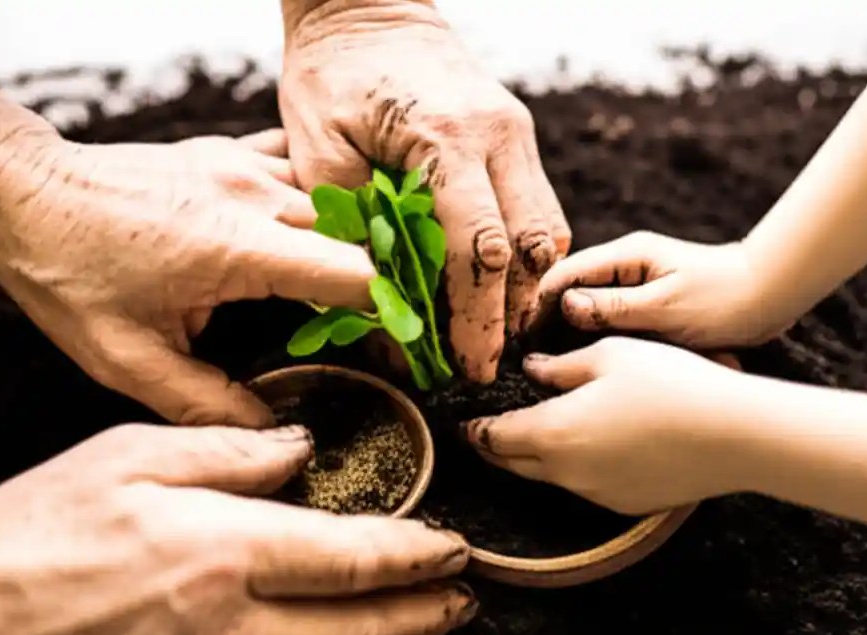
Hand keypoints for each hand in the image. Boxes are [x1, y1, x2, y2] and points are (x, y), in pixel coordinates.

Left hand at [0, 129, 375, 426]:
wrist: (20, 192)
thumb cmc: (66, 272)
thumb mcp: (128, 361)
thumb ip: (206, 406)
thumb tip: (268, 438)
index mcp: (240, 248)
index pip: (356, 274)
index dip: (389, 315)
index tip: (397, 349)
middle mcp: (254, 195)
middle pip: (361, 235)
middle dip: (380, 283)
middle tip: (379, 330)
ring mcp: (244, 165)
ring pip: (339, 197)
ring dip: (354, 240)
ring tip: (350, 288)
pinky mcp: (229, 153)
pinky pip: (301, 167)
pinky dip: (320, 200)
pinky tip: (313, 233)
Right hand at [0, 424, 473, 634]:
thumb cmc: (26, 541)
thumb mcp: (125, 458)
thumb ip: (228, 452)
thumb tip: (301, 450)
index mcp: (225, 557)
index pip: (357, 560)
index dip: (419, 554)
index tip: (454, 546)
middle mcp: (233, 634)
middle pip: (363, 633)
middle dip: (424, 615)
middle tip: (460, 597)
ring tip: (420, 626)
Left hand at [281, 0, 570, 381]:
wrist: (368, 9)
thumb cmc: (332, 77)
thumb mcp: (320, 154)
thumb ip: (353, 234)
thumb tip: (380, 316)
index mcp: (448, 137)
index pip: (477, 247)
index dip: (473, 315)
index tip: (465, 365)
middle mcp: (499, 135)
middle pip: (527, 248)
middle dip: (507, 315)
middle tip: (483, 367)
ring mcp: (516, 135)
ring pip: (546, 232)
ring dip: (523, 290)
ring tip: (492, 337)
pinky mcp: (517, 139)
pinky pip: (538, 210)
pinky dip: (523, 257)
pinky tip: (497, 290)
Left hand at [462, 337, 747, 515]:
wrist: (733, 435)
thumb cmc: (670, 384)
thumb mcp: (609, 355)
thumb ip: (561, 367)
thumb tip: (532, 371)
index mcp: (553, 433)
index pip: (496, 437)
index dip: (477, 429)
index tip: (466, 423)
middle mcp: (568, 472)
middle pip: (516, 464)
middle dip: (497, 449)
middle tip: (486, 434)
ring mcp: (598, 494)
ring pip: (553, 476)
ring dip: (539, 457)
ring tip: (539, 433)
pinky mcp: (627, 504)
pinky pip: (588, 485)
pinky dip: (578, 467)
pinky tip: (593, 445)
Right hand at [533, 231, 792, 349]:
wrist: (770, 296)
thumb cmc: (725, 300)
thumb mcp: (667, 307)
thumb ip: (615, 307)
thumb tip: (565, 306)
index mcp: (627, 255)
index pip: (564, 272)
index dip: (536, 302)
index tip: (518, 334)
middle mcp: (626, 264)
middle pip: (568, 287)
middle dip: (543, 316)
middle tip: (521, 354)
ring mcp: (635, 282)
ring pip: (585, 303)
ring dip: (565, 327)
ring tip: (541, 361)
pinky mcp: (646, 301)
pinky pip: (607, 315)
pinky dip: (590, 333)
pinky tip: (579, 359)